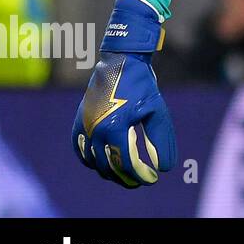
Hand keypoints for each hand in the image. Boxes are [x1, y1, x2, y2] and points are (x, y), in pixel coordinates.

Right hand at [72, 0, 176, 187]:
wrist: (120, 63)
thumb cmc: (143, 86)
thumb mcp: (157, 112)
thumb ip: (160, 140)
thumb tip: (165, 166)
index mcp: (116, 128)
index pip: (126, 164)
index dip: (140, 175)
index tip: (152, 180)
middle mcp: (96, 130)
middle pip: (108, 167)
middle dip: (125, 178)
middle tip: (138, 181)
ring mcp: (84, 127)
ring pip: (93, 162)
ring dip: (108, 171)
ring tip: (124, 173)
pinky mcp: (78, 123)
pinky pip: (80, 150)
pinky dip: (90, 161)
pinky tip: (103, 162)